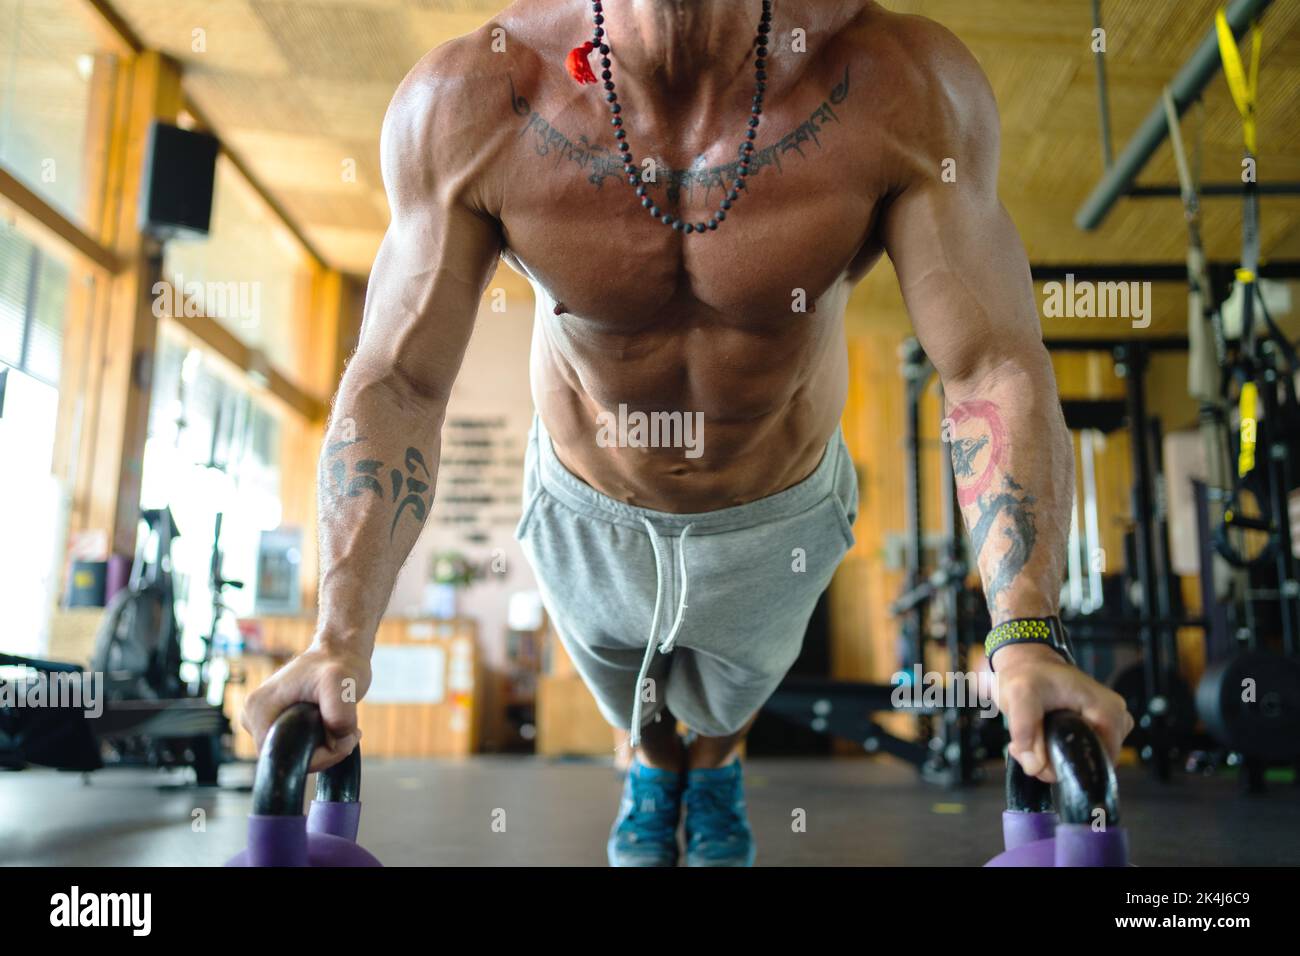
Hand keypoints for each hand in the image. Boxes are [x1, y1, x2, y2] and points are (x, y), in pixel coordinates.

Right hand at [241, 641, 371, 772]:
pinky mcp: (276, 725)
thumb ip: (338, 715)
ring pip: (296, 755)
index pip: (282, 756)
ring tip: (346, 726)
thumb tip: (335, 740)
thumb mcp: (341, 685)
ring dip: (326, 749)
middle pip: (289, 758)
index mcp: (258, 709)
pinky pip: (299, 749)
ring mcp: (263, 723)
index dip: (317, 756)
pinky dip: (322, 744)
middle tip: (349, 731)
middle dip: (324, 752)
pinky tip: (336, 727)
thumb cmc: (337, 664)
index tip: (343, 737)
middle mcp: (253, 718)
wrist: (339, 653)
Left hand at [993, 643, 1133, 782]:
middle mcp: (1115, 717)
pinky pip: (1079, 752)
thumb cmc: (1028, 674)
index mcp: (1107, 709)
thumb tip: (1035, 766)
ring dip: (1051, 757)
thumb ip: (1025, 731)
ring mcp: (1109, 723)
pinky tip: (1039, 737)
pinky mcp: (1098, 727)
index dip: (1065, 765)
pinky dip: (1055, 751)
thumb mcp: (1019, 695)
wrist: (1028, 663)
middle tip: (1029, 744)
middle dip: (1054, 762)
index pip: (1099, 760)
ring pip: (1080, 760)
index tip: (1038, 754)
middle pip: (1089, 762)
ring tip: (1032, 736)